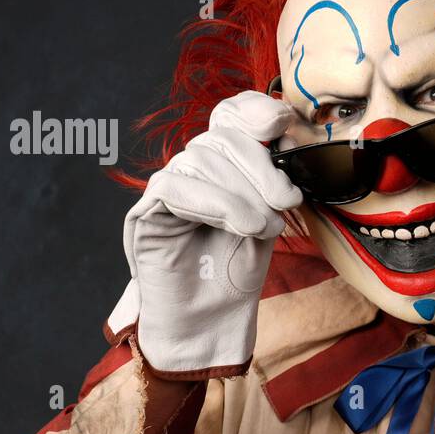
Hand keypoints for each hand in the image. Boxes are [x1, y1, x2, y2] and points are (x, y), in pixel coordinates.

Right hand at [106, 91, 301, 376]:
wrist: (211, 324)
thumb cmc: (238, 274)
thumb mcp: (268, 219)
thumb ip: (272, 181)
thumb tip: (288, 141)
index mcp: (224, 166)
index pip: (230, 116)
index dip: (252, 109)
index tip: (282, 120)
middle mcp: (193, 171)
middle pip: (222, 137)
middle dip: (261, 166)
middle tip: (286, 201)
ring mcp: (168, 189)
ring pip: (201, 160)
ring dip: (242, 195)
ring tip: (263, 229)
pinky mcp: (146, 212)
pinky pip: (176, 187)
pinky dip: (216, 203)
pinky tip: (241, 226)